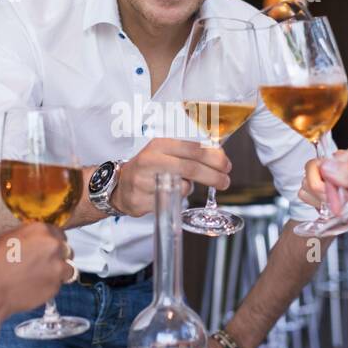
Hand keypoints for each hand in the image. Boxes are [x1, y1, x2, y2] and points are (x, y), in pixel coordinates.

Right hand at [0, 222, 71, 317]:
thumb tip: (39, 242)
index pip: (58, 233)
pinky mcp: (56, 287)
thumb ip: (31, 237)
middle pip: (66, 250)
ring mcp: (57, 267)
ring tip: (40, 277)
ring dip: (58, 272)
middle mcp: (54, 246)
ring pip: (68, 268)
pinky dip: (50, 286)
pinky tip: (35, 287)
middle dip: (57, 256)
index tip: (47, 249)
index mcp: (41, 230)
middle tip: (42, 264)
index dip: (52, 242)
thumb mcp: (11, 238)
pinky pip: (59, 285)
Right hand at [111, 138, 230, 216]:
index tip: (226, 165)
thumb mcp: (167, 153)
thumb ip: (190, 154)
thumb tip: (220, 159)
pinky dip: (175, 200)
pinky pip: (169, 202)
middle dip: (213, 176)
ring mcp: (144, 181)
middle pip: (190, 168)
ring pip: (181, 187)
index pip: (193, 149)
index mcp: (160, 145)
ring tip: (186, 186)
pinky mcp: (141, 200)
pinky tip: (167, 194)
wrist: (121, 185)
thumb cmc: (150, 168)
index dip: (213, 158)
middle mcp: (150, 160)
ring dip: (190, 188)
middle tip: (225, 182)